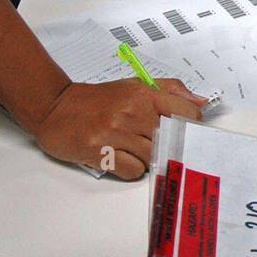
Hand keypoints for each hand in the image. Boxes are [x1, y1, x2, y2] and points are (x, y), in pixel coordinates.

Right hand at [30, 78, 205, 178]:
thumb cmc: (97, 100)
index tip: (182, 133)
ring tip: (128, 148)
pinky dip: (128, 169)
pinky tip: (116, 157)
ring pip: (152, 158)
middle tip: (145, 142)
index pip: (186, 114)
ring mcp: (115, 132)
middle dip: (162, 146)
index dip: (189, 128)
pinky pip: (132, 171)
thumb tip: (202, 102)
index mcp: (144, 95)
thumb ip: (170, 91)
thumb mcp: (134, 86)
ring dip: (144, 159)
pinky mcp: (100, 151)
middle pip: (170, 141)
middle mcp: (132, 112)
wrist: (54, 107)